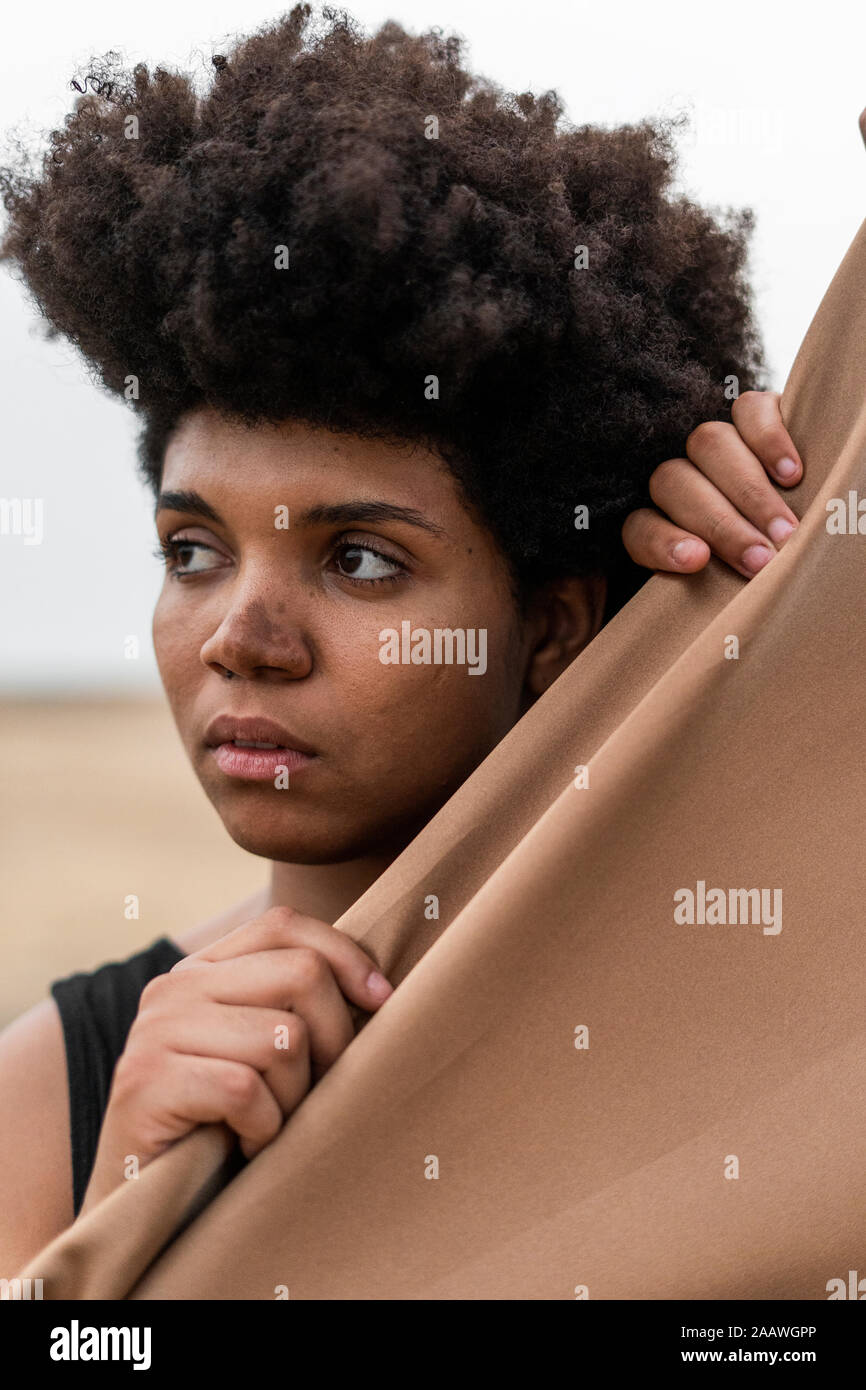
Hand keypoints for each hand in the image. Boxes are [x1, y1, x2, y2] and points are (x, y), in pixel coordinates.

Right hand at [80, 906, 392, 1211]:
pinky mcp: (147, 1081)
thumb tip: (379, 989)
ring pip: (284, 1037)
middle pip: (302, 974)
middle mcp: (174, 987)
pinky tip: (245, 1143)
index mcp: (202, 969)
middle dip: (333, 1038)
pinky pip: (246, 1089)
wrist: (145, 1202)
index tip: (381, 1001)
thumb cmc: (224, 1124)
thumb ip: (296, 1005)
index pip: (285, 925)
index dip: (345, 956)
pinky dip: (263, 1128)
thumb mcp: (263, 1050)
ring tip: (271, 1122)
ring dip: (295, 1097)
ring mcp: (156, 1031)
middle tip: (318, 1089)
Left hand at [622, 390, 802, 578]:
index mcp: (659, 521)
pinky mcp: (752, 413)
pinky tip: (792, 475)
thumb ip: (714, 584)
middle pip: (675, 484)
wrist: (799, 514)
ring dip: (750, 492)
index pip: (640, 529)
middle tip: (764, 559)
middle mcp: (678, 476)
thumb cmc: (760, 559)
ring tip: (786, 530)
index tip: (698, 561)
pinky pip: (750, 412)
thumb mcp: (731, 579)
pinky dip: (770, 442)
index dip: (664, 543)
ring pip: (709, 446)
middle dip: (723, 525)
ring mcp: (713, 442)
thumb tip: (727, 600)